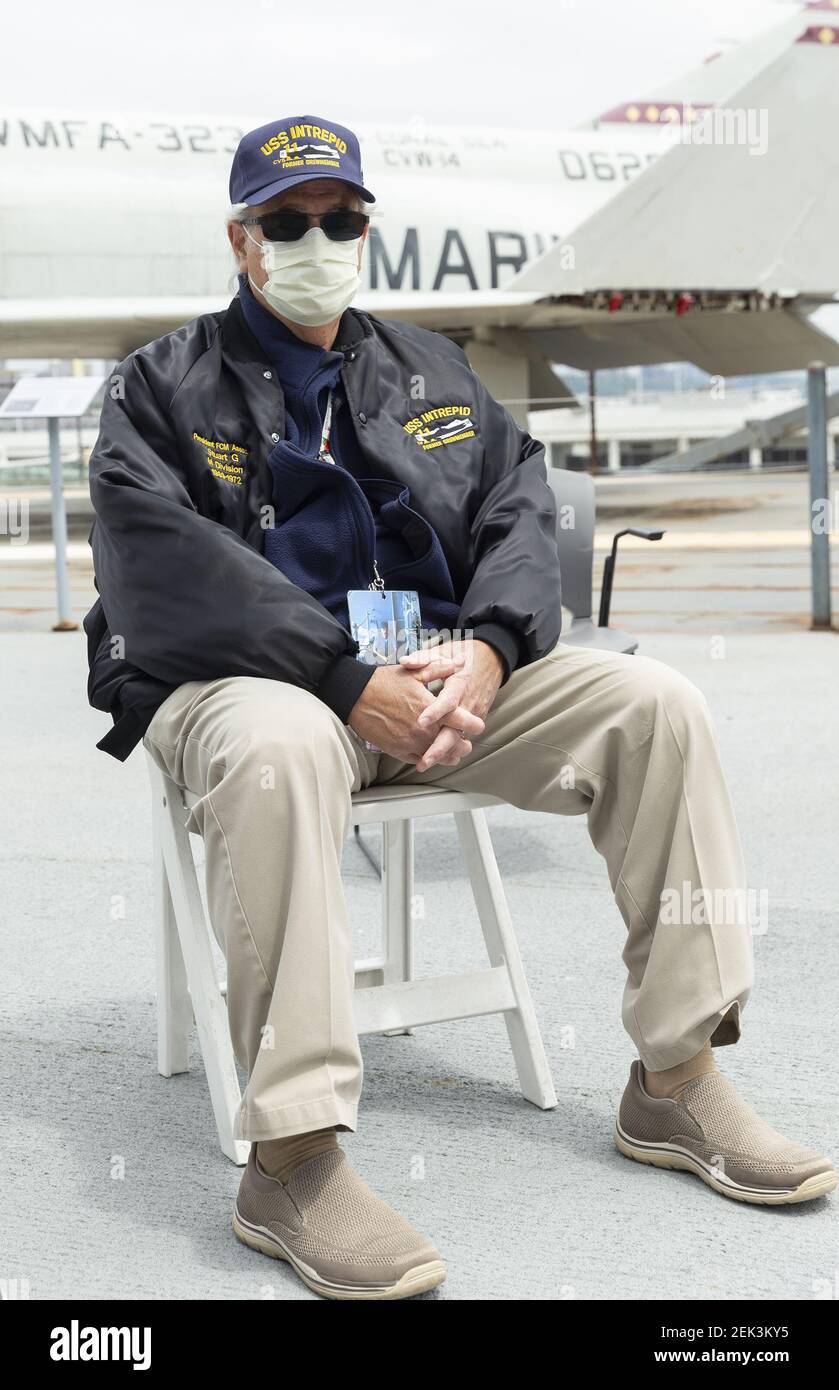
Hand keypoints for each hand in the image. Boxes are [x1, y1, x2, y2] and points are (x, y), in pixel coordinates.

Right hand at [348, 654, 485, 765]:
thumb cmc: (383, 682)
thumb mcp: (413, 672)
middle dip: (463, 743)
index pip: (461, 721)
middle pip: (453, 743)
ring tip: (454, 753)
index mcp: (430, 708)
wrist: (354, 696)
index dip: (474, 724)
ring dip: (449, 755)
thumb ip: (439, 668)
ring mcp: (410, 742)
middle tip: (468, 743)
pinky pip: (420, 760)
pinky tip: (432, 755)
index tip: (478, 725)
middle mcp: (423, 728)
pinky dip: (429, 759)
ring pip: (439, 756)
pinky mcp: (398, 750)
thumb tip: (459, 663)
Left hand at [399, 638, 503, 771]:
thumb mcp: (444, 650)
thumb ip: (425, 658)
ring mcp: (474, 713)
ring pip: (460, 738)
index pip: (449, 700)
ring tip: (423, 764)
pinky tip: (432, 757)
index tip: (421, 722)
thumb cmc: (464, 654)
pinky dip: (449, 748)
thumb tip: (405, 662)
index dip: (436, 712)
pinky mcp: (475, 719)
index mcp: (460, 683)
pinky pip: (462, 736)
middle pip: (457, 730)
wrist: (492, 658)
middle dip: (440, 747)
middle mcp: (468, 702)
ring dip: (444, 753)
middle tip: (424, 760)